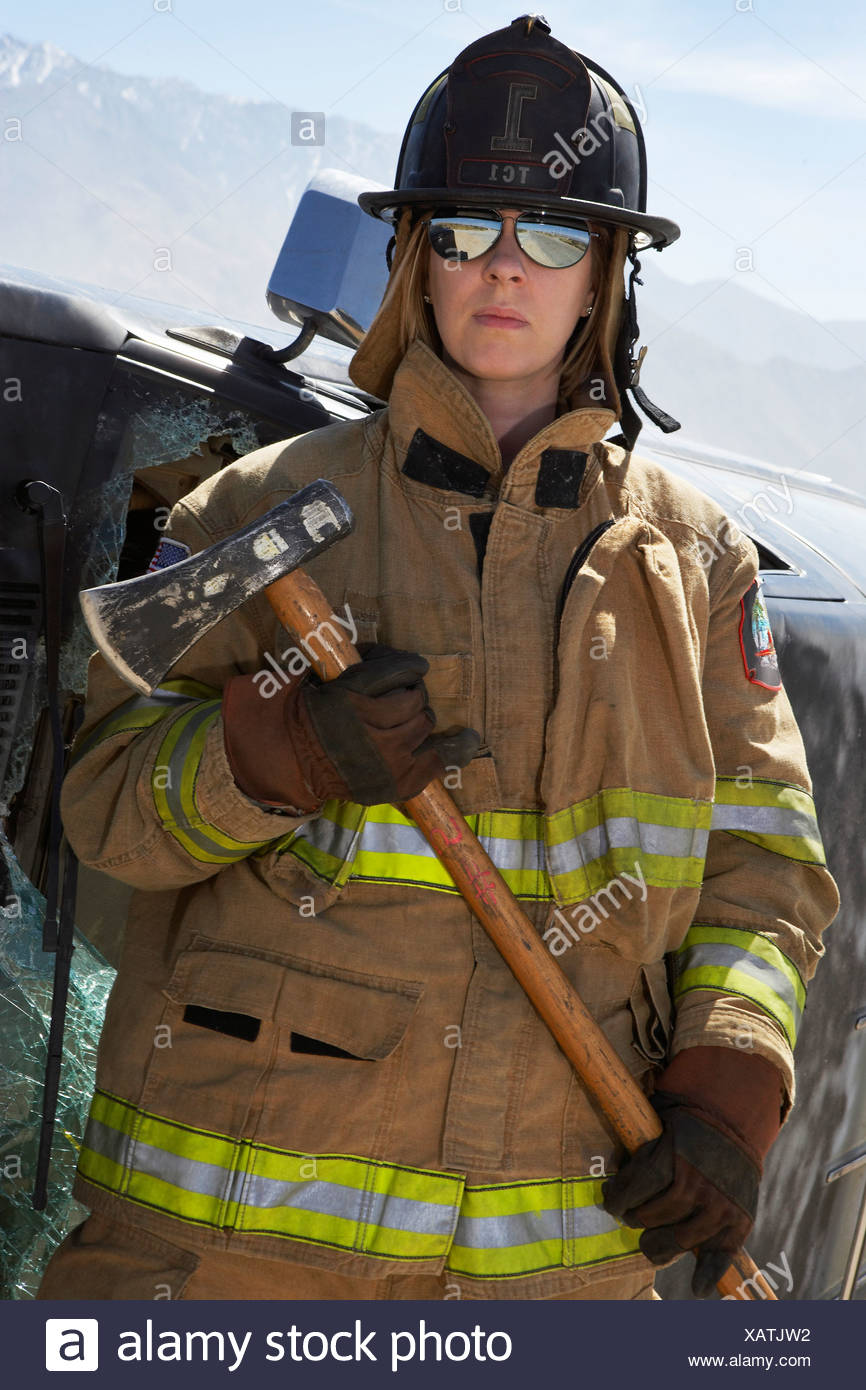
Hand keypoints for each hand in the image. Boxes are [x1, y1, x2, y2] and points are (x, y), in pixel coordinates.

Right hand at [223, 644, 479, 810]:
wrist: (295, 764)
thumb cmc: (310, 716)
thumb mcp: (322, 678)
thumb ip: (359, 662)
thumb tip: (393, 654)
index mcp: (350, 697)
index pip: (399, 669)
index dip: (410, 666)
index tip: (415, 668)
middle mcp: (372, 727)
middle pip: (416, 698)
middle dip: (411, 695)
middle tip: (401, 701)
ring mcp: (388, 758)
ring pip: (425, 723)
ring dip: (419, 718)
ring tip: (410, 721)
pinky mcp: (399, 782)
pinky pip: (438, 760)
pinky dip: (455, 748)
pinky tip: (468, 738)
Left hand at [601, 1049, 783, 1297]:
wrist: (734, 1118)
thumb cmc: (685, 1120)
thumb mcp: (657, 1119)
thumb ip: (637, 1145)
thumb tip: (605, 1168)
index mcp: (674, 1154)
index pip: (636, 1187)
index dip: (618, 1199)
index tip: (610, 1202)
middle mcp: (696, 1183)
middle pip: (654, 1216)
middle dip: (637, 1219)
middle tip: (632, 1219)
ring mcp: (719, 1204)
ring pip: (680, 1239)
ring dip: (659, 1245)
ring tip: (650, 1244)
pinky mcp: (739, 1219)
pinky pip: (722, 1254)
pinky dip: (709, 1273)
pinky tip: (697, 1288)